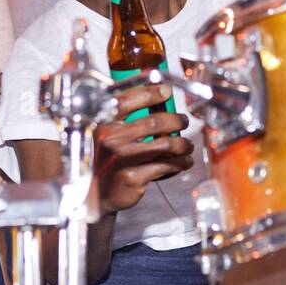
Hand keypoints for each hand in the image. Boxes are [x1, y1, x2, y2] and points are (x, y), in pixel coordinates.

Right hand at [94, 83, 192, 213]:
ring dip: (182, 144)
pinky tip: (183, 162)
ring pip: (165, 145)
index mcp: (105, 126)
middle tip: (183, 122)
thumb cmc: (109, 161)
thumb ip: (127, 120)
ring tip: (187, 146)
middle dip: (176, 120)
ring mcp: (123, 160)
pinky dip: (180, 162)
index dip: (149, 93)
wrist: (98, 193)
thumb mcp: (109, 136)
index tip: (166, 91)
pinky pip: (166, 165)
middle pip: (154, 122)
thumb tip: (158, 101)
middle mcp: (112, 140)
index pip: (127, 101)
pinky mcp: (134, 177)